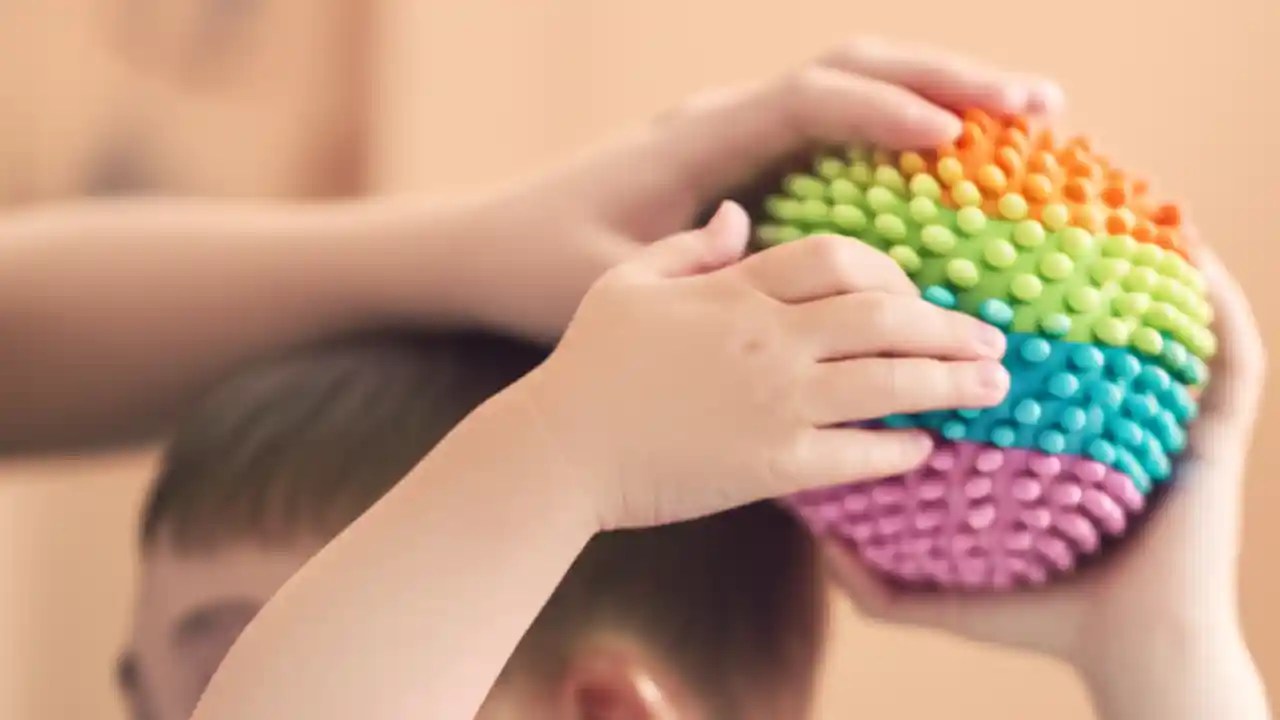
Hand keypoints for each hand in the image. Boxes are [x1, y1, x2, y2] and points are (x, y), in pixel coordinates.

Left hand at [449, 38, 1063, 339]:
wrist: (487, 247)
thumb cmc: (537, 267)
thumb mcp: (603, 283)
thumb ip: (675, 275)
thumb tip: (764, 258)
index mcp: (697, 139)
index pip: (808, 99)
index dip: (883, 111)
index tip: (953, 140)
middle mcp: (725, 121)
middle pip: (852, 67)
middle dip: (946, 79)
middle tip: (1039, 105)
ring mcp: (737, 134)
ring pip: (854, 86)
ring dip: (940, 91)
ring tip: (1029, 116)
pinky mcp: (743, 161)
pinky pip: (838, 130)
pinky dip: (902, 130)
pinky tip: (958, 160)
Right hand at [517, 201, 1009, 529]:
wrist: (559, 451)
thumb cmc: (588, 366)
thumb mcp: (626, 283)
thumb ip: (689, 248)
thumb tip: (738, 218)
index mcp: (736, 293)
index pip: (839, 260)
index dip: (891, 272)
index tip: (918, 292)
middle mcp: (767, 342)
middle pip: (885, 317)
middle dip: (948, 327)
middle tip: (992, 341)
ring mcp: (774, 404)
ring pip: (889, 383)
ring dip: (950, 383)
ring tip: (993, 387)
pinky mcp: (771, 465)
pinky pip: (857, 454)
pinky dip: (899, 448)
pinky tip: (925, 447)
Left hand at [823, 234, 1266, 678]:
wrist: (1130, 655)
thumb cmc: (1042, 619)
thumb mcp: (937, 590)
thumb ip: (868, 574)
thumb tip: (815, 537)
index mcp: (1044, 432)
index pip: (1008, 354)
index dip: (971, 305)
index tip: (932, 259)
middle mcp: (1099, 409)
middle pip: (1074, 316)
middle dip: (1046, 254)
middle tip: (1005, 201)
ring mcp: (1157, 413)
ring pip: (1151, 314)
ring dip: (1135, 251)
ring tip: (1109, 186)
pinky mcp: (1212, 429)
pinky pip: (1224, 351)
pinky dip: (1212, 297)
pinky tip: (1188, 249)